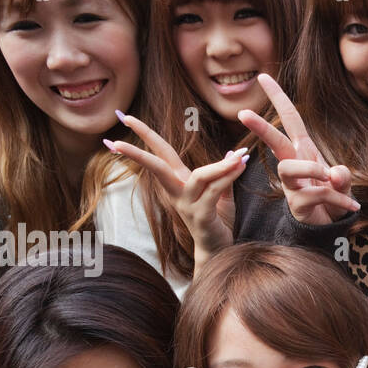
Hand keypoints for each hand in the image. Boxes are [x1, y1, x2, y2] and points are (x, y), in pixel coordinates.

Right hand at [103, 111, 245, 264]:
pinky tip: (241, 167)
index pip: (160, 154)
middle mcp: (178, 192)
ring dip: (220, 166)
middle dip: (142, 142)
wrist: (219, 250)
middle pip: (157, 164)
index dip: (145, 135)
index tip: (126, 117)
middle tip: (125, 120)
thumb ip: (223, 175)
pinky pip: (215, 192)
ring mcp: (188, 205)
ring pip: (199, 176)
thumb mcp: (220, 195)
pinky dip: (229, 177)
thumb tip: (231, 154)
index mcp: (178, 183)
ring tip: (241, 157)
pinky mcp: (201, 216)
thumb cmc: (217, 221)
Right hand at [237, 74, 359, 225]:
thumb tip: (335, 174)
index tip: (263, 77)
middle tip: (242, 113)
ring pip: (289, 168)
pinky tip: (352, 205)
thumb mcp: (342, 183)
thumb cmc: (333, 197)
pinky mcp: (298, 204)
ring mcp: (293, 185)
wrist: (332, 227)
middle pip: (275, 142)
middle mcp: (295, 164)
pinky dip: (339, 198)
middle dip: (261, 127)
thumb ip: (342, 176)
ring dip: (311, 169)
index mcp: (304, 151)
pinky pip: (318, 195)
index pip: (290, 119)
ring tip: (329, 178)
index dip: (278, 98)